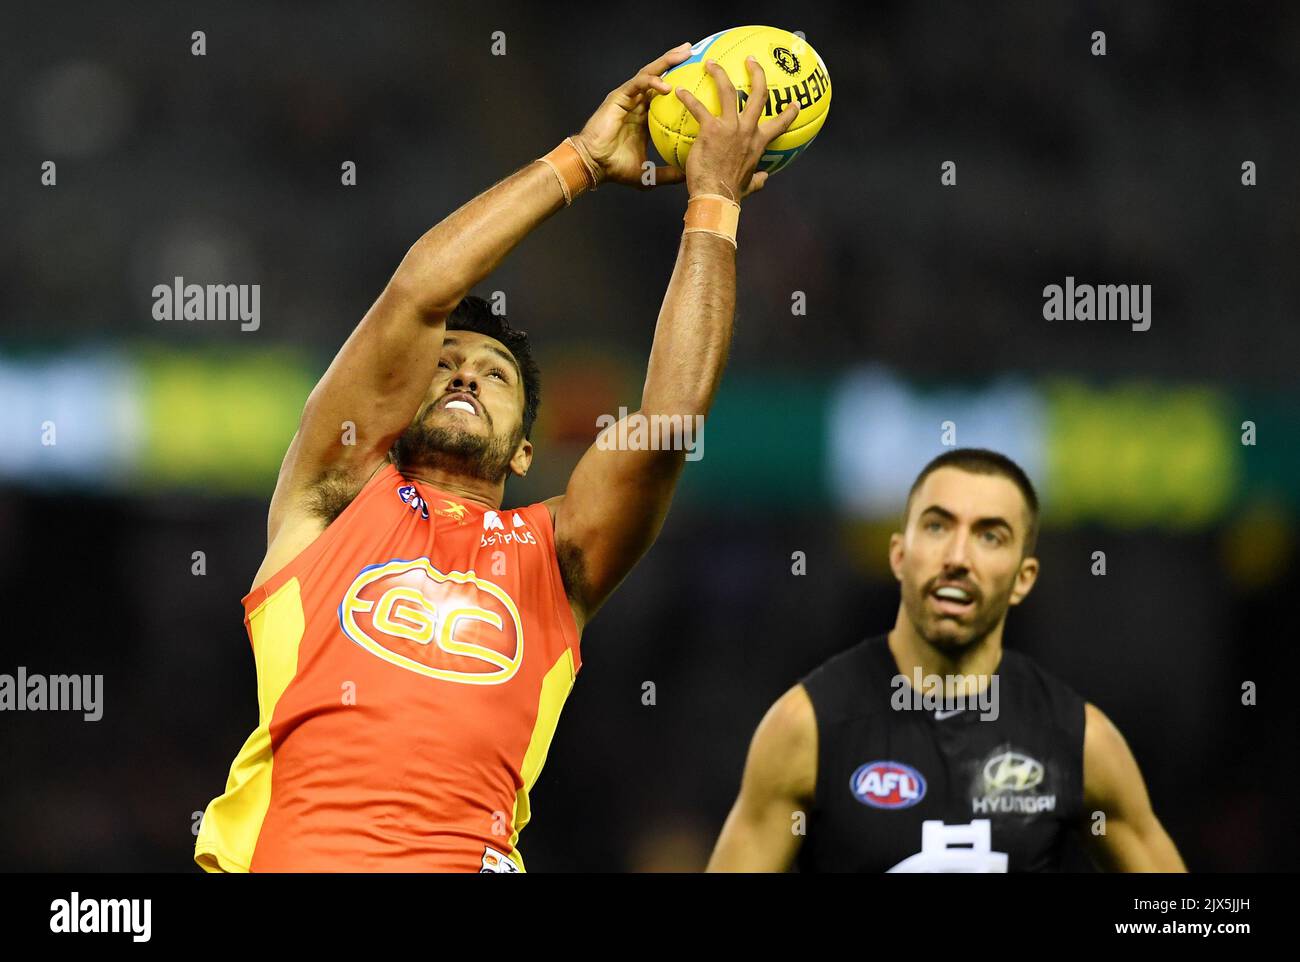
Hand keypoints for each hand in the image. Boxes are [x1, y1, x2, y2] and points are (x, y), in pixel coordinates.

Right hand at [572, 43, 693, 189]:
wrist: (594, 165)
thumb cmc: (616, 169)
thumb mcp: (648, 175)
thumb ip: (668, 174)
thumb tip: (688, 177)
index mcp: (645, 117)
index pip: (665, 95)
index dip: (681, 84)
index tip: (699, 79)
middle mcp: (637, 103)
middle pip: (659, 76)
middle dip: (676, 61)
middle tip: (693, 51)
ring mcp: (628, 98)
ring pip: (650, 73)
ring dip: (667, 61)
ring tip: (684, 53)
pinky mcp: (619, 97)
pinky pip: (638, 83)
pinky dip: (652, 81)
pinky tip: (666, 86)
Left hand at [674, 56, 800, 200]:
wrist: (717, 197)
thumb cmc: (731, 193)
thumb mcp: (750, 185)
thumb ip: (757, 179)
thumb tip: (764, 178)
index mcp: (759, 142)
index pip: (780, 123)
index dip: (790, 111)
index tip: (795, 102)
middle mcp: (748, 130)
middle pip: (759, 94)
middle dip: (757, 73)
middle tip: (751, 61)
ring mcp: (731, 128)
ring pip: (729, 91)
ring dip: (719, 74)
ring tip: (711, 63)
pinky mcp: (711, 130)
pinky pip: (699, 107)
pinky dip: (688, 98)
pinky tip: (680, 91)